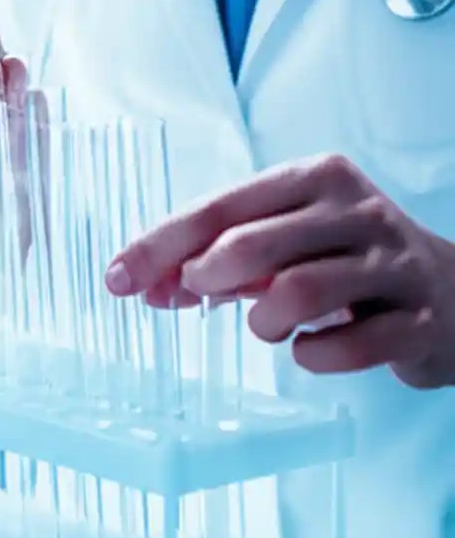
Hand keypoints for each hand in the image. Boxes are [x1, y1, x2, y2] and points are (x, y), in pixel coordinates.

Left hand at [105, 153, 454, 388]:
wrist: (452, 295)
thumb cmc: (343, 264)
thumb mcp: (280, 246)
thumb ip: (213, 259)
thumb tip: (141, 285)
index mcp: (314, 179)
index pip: (218, 208)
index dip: (158, 247)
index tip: (116, 280)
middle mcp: (356, 211)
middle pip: (251, 245)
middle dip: (208, 280)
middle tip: (204, 298)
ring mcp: (393, 263)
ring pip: (298, 292)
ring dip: (262, 321)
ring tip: (267, 326)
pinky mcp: (417, 318)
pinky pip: (346, 345)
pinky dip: (312, 357)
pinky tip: (308, 350)